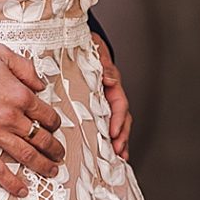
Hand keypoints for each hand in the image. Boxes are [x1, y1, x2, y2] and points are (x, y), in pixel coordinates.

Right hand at [0, 44, 63, 197]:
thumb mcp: (2, 53)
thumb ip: (25, 69)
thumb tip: (40, 85)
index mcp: (20, 95)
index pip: (47, 115)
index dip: (55, 124)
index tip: (55, 128)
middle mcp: (11, 117)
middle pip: (41, 138)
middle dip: (54, 148)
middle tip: (58, 154)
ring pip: (26, 155)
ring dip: (42, 165)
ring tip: (51, 171)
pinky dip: (11, 182)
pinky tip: (22, 189)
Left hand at [95, 33, 131, 158]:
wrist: (77, 43)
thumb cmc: (86, 46)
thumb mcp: (95, 49)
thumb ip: (103, 62)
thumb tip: (109, 78)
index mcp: (111, 83)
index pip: (119, 103)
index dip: (118, 119)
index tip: (113, 132)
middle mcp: (110, 95)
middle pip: (122, 118)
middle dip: (122, 136)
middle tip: (118, 150)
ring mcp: (105, 102)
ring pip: (117, 124)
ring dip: (119, 141)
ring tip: (119, 157)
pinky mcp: (96, 108)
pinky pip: (105, 125)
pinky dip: (110, 139)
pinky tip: (111, 154)